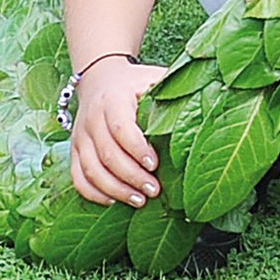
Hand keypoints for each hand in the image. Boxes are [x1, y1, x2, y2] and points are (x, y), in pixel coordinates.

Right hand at [68, 57, 167, 206]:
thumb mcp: (153, 77)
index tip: (155, 164)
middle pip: (108, 154)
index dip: (138, 149)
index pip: (122, 127)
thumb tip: (205, 98)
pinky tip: (114, 202)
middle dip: (131, 176)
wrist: (100, 78)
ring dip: (115, 190)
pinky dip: (94, 193)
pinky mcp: (74, 150)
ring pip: (91, 170)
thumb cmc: (135, 82)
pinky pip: (78, 178)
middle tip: (154, 190)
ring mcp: (80, 136)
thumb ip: (170, 89)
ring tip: (139, 201)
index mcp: (113, 98)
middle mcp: (92, 118)